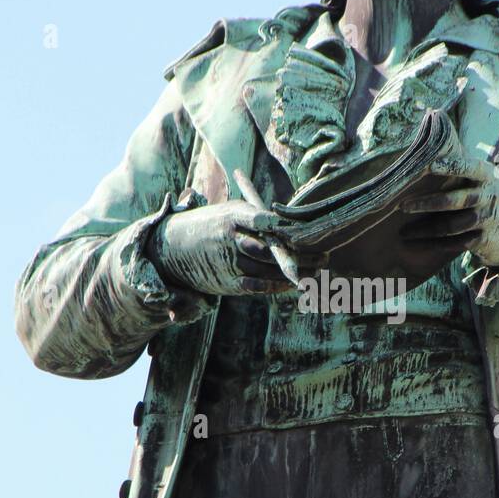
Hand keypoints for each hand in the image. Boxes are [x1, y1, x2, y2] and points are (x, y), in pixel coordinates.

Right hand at [148, 201, 322, 296]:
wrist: (173, 248)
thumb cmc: (211, 225)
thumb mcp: (229, 211)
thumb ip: (257, 218)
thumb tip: (291, 224)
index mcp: (231, 215)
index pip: (262, 220)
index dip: (285, 228)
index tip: (308, 232)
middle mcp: (230, 239)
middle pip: (272, 249)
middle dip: (301, 254)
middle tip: (326, 255)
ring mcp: (228, 263)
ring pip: (269, 270)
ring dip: (297, 272)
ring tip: (319, 270)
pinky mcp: (228, 282)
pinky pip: (259, 286)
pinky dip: (279, 285)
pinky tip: (297, 283)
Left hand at [399, 149, 498, 270]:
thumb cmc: (485, 194)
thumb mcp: (482, 176)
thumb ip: (461, 164)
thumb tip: (427, 145)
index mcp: (486, 175)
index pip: (469, 168)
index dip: (451, 166)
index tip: (430, 166)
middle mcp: (488, 196)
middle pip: (455, 200)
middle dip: (426, 204)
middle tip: (402, 206)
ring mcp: (486, 219)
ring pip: (450, 226)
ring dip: (424, 230)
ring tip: (403, 232)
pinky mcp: (482, 240)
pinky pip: (453, 243)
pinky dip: (433, 244)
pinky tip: (415, 244)